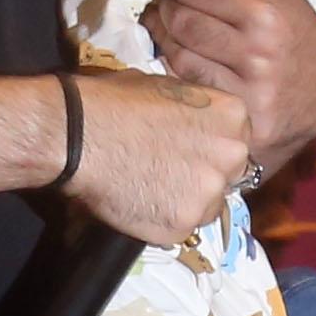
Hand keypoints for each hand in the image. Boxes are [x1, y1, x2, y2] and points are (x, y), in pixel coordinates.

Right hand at [62, 64, 256, 248]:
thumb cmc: (114, 103)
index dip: (211, 148)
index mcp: (234, 116)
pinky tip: (138, 201)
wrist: (78, 134)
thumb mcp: (166, 87)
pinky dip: (162, 220)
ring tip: (148, 186)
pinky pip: (180, 228)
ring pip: (207, 206)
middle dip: (203, 176)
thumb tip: (194, 123)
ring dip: (185, 201)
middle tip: (169, 170)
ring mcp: (209, 193)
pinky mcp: (182, 225)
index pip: (237, 141)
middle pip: (228, 176)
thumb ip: (194, 110)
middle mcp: (232, 156)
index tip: (190, 150)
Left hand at [144, 0, 315, 150]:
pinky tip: (190, 64)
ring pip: (179, 56)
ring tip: (180, 37)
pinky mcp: (242, 116)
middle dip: (170, 14)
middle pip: (182, 23)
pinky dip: (180, 73)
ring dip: (169, 43)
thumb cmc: (292, 29)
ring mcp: (250, 88)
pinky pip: (189, 87)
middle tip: (175, 14)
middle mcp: (259, 50)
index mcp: (266, 12)